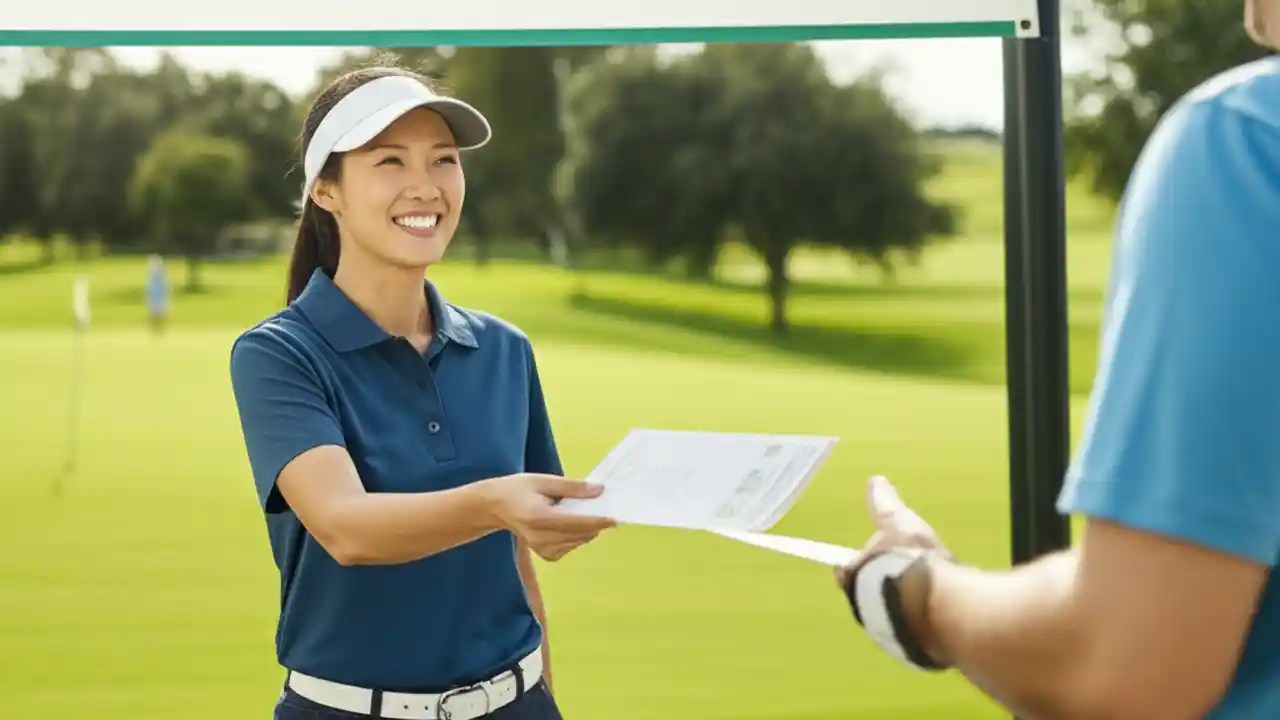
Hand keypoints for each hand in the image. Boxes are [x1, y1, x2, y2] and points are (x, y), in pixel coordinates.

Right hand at [487, 474, 616, 560]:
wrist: (496, 507)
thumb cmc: (519, 489)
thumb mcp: (543, 480)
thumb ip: (572, 487)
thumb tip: (600, 491)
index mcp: (539, 518)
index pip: (576, 523)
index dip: (598, 521)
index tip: (615, 518)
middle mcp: (540, 538)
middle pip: (580, 534)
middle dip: (596, 522)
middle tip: (602, 505)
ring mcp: (542, 549)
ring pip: (579, 541)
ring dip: (587, 528)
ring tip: (577, 511)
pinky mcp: (546, 555)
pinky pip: (571, 546)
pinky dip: (577, 535)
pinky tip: (568, 523)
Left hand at [835, 475, 950, 663]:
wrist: (936, 607)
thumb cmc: (911, 561)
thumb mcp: (900, 525)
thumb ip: (886, 506)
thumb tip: (875, 482)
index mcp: (852, 576)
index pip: (845, 569)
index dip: (858, 561)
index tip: (870, 555)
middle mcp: (862, 606)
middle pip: (866, 593)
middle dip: (882, 581)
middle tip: (904, 569)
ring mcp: (883, 628)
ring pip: (888, 612)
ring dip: (902, 602)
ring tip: (926, 588)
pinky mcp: (907, 645)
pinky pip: (909, 629)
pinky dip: (919, 619)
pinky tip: (937, 610)